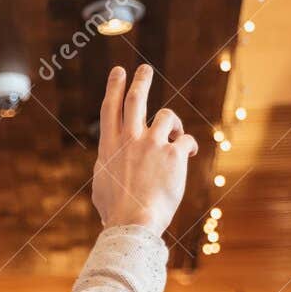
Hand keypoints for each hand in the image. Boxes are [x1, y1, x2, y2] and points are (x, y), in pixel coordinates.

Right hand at [91, 64, 198, 233]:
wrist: (134, 222)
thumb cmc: (116, 213)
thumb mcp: (101, 187)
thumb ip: (106, 169)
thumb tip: (105, 165)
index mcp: (110, 147)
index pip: (111, 109)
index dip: (115, 87)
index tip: (119, 72)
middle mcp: (130, 140)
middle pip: (136, 99)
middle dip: (140, 80)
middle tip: (144, 69)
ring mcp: (152, 144)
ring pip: (167, 116)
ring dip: (174, 122)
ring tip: (176, 132)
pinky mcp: (173, 154)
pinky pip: (186, 140)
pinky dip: (189, 145)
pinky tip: (190, 153)